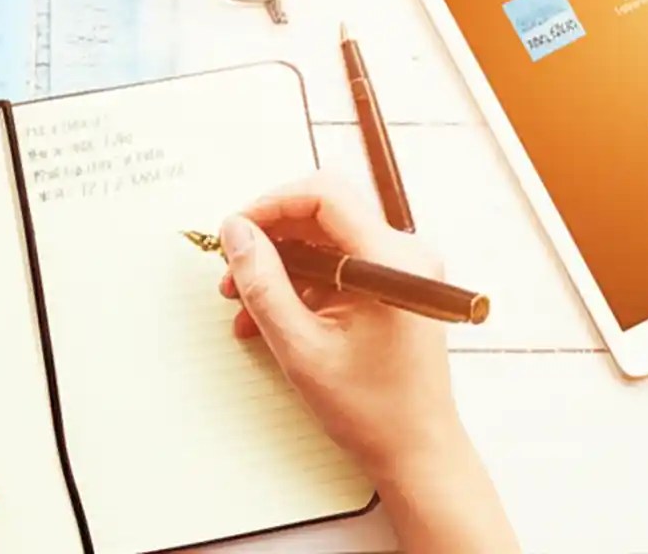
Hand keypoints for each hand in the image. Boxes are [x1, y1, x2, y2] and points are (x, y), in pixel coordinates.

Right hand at [219, 173, 518, 553]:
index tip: (235, 230)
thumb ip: (263, 283)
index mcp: (390, 262)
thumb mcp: (300, 346)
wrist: (416, 451)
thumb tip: (237, 233)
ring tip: (241, 300)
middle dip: (269, 237)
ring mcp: (399, 270)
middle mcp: (403, 255)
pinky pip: (335, 266)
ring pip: (323, 241)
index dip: (270, 204)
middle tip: (231, 270)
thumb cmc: (372, 409)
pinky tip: (266, 315)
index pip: (324, 196)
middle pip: (322, 214)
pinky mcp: (391, 286)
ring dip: (278, 265)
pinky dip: (297, 283)